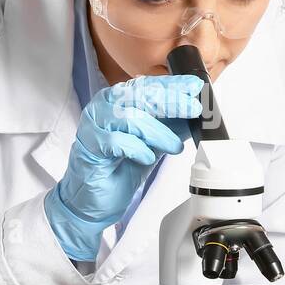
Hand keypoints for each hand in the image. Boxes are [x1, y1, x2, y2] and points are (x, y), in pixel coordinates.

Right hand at [44, 74, 203, 260]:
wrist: (94, 199)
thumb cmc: (119, 168)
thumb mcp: (154, 143)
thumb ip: (171, 127)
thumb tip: (196, 114)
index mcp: (117, 100)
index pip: (146, 85)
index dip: (171, 85)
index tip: (194, 86)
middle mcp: (103, 107)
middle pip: (138, 95)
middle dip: (171, 101)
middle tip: (193, 109)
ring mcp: (93, 125)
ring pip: (130, 117)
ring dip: (159, 132)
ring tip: (174, 146)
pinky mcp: (89, 146)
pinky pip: (116, 141)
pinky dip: (137, 149)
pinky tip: (147, 157)